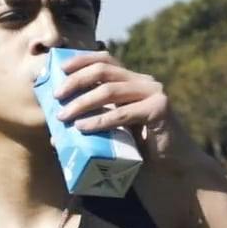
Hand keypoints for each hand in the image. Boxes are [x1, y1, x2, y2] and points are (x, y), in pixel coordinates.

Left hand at [53, 51, 198, 161]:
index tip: (59, 69)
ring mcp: (153, 93)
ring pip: (110, 90)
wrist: (172, 167)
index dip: (81, 60)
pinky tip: (82, 128)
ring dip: (82, 102)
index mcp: (132, 81)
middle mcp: (143, 82)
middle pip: (103, 70)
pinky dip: (99, 121)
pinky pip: (123, 113)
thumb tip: (54, 130)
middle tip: (56, 97)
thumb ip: (92, 122)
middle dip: (76, 81)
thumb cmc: (139, 151)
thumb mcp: (112, 131)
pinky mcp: (159, 109)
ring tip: (63, 116)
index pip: (105, 60)